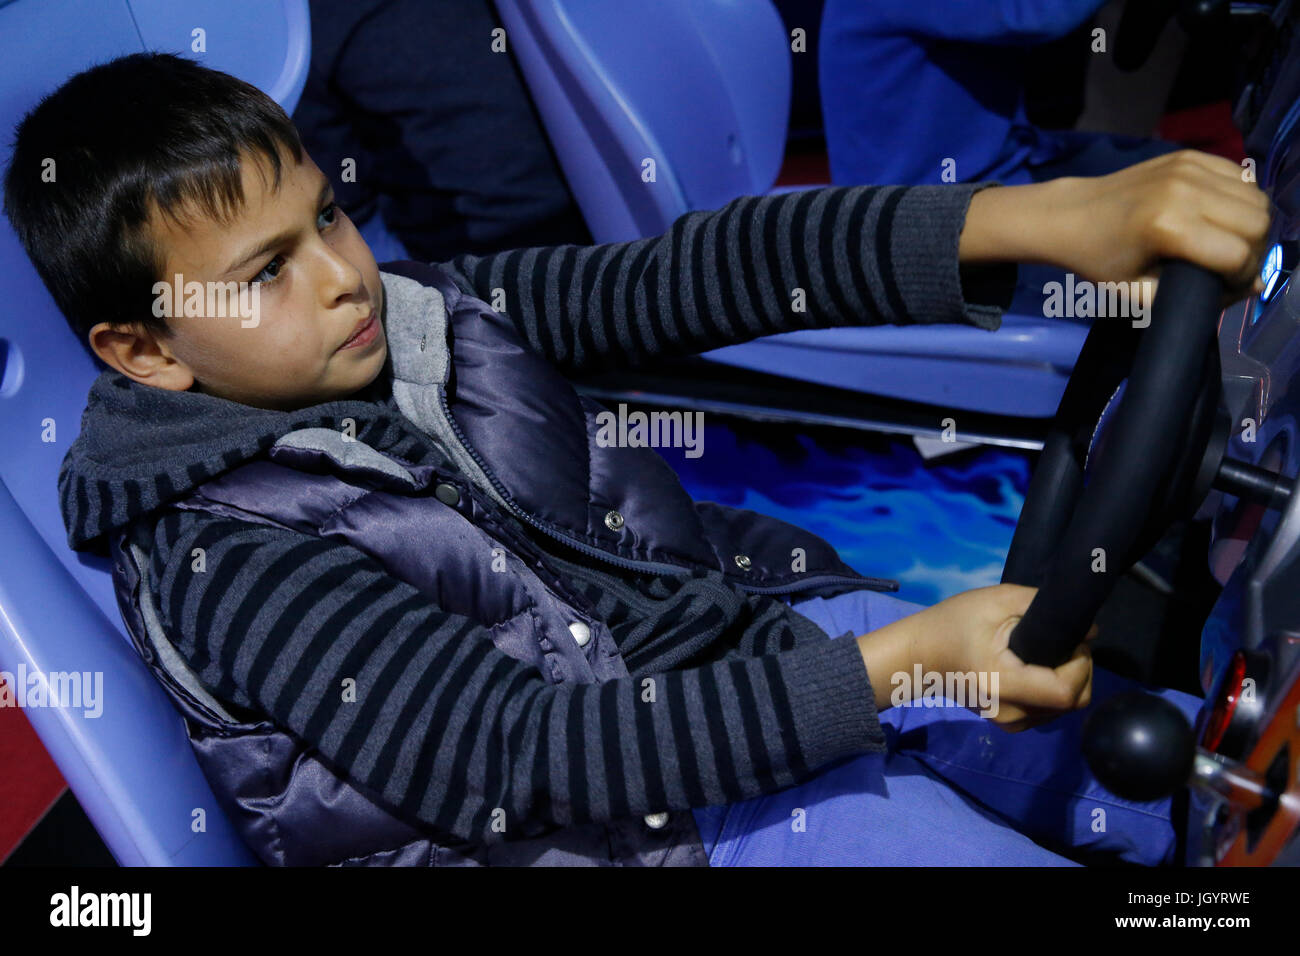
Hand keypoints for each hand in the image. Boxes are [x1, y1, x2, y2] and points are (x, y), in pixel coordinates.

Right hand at [860, 583, 1094, 731]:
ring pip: (1064, 709)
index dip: (1081, 664)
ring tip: (1050, 653)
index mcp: (1005, 684)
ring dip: (1069, 680)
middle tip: (1064, 642)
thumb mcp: (996, 601)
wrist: (918, 656)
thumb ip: (1041, 607)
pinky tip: (1039, 669)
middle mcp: (1011, 714)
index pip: (1067, 691)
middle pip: (1073, 702)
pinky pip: (1048, 712)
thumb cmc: (952, 624)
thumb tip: (1088, 630)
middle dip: (1080, 671)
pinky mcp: (1009, 725)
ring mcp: (1010, 724)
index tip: (1071, 639)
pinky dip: (1054, 691)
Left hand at [961, 149, 1273, 309]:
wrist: (1070, 214)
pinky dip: (1241, 199)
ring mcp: (1188, 168)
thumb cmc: (1098, 260)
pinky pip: (1240, 177)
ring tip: (1229, 241)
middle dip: (1254, 251)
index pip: (1238, 255)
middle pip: (1257, 223)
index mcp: (1168, 227)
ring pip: (1256, 198)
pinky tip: (1220, 216)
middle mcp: (1185, 191)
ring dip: (1252, 224)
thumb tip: (1250, 287)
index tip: (1228, 286)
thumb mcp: (1138, 292)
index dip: (1243, 277)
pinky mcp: (1188, 155)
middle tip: (1233, 265)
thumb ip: (1195, 295)